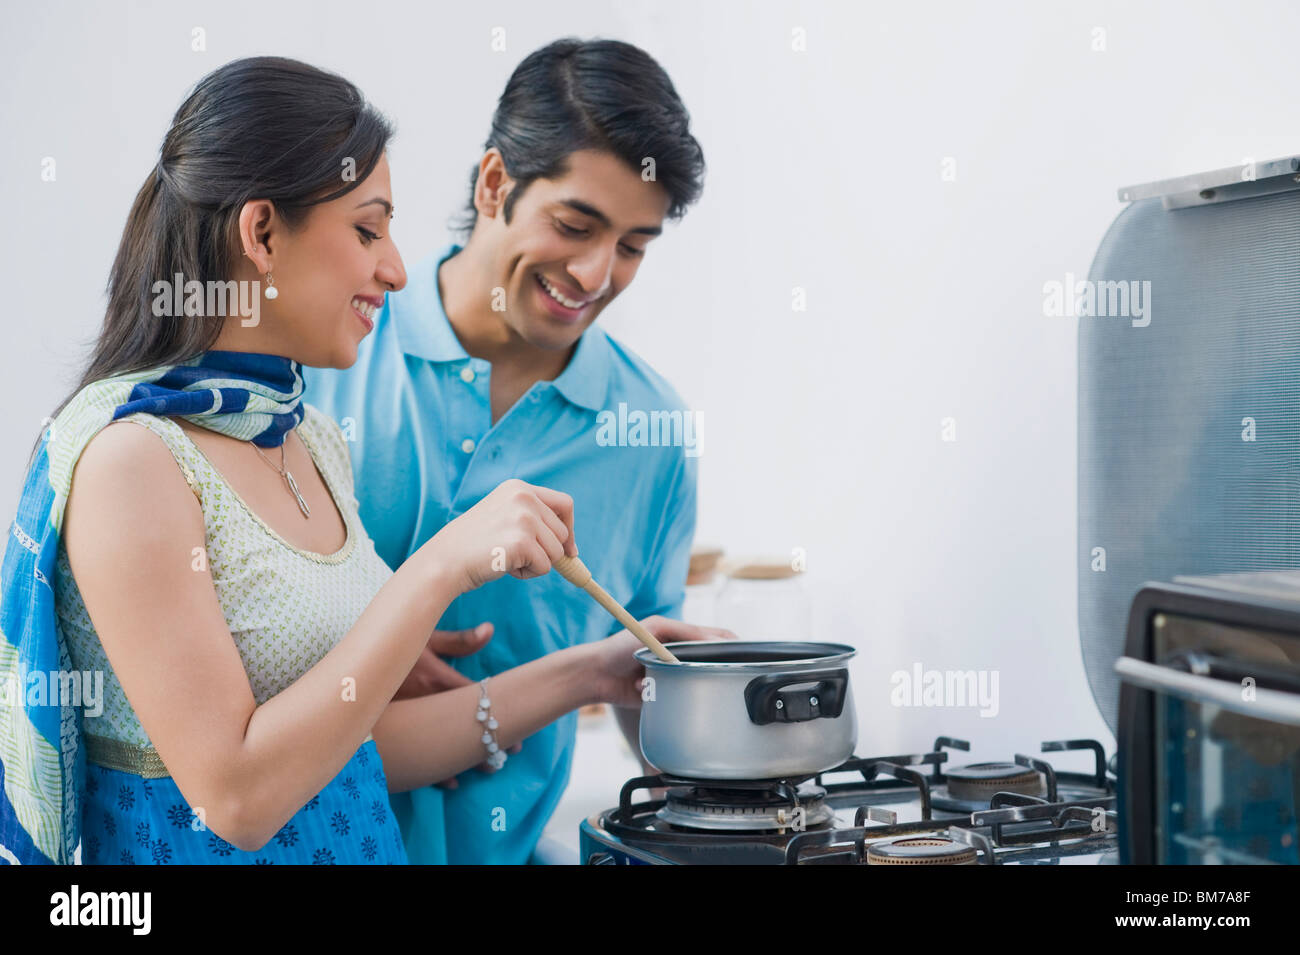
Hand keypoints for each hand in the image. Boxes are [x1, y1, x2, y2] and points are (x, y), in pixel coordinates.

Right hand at [390, 621, 523, 787]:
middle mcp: (422, 705)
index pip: (474, 701)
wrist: (347, 663)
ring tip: (487, 768)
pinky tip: (451, 781)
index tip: (517, 729)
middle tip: (508, 754)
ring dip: (465, 760)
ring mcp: (405, 724)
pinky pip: (416, 758)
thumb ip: (458, 640)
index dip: (498, 714)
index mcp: (434, 680)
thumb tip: (490, 630)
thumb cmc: (391, 644)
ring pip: (442, 749)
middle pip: (462, 730)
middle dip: (486, 744)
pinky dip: (434, 772)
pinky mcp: (389, 736)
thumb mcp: (424, 637)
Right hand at [426, 479, 576, 593]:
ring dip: (536, 563)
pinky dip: (528, 573)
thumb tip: (571, 549)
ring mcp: (524, 518)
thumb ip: (533, 520)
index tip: (569, 548)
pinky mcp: (522, 542)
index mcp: (519, 487)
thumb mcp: (504, 516)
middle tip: (517, 555)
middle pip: (562, 532)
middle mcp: (524, 497)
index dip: (569, 528)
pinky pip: (544, 567)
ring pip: (556, 552)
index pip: (565, 504)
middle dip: (546, 550)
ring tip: (507, 558)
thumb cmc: (474, 544)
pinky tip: (504, 566)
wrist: (445, 560)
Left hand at [588, 616, 736, 708]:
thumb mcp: (656, 629)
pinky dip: (661, 696)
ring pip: (695, 687)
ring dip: (677, 684)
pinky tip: (641, 687)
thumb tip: (716, 640)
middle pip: (712, 666)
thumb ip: (686, 632)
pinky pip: (677, 703)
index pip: (718, 640)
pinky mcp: (665, 698)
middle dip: (708, 671)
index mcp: (684, 638)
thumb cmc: (622, 645)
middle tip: (699, 675)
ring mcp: (675, 679)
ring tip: (651, 677)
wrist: (595, 674)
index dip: (734, 648)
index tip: (745, 658)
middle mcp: (683, 658)